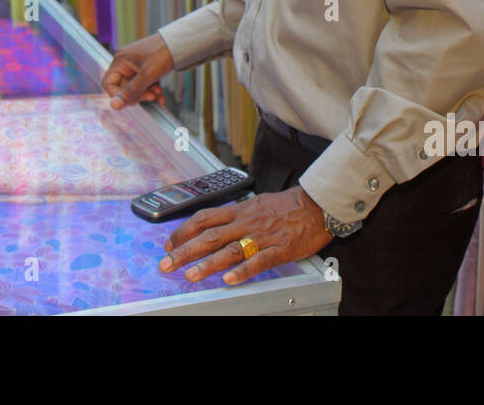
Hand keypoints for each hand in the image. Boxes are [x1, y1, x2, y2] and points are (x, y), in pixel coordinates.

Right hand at [101, 32, 174, 108]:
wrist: (180, 44)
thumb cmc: (162, 53)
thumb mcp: (147, 75)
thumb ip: (131, 91)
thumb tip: (114, 105)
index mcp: (120, 61)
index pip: (108, 83)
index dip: (118, 95)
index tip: (132, 100)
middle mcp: (125, 63)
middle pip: (123, 87)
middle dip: (137, 95)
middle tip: (151, 96)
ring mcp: (135, 66)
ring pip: (135, 88)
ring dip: (147, 94)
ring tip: (158, 94)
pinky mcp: (145, 69)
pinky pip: (144, 84)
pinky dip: (152, 90)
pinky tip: (161, 94)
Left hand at [159, 186, 332, 285]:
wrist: (316, 205)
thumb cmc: (286, 206)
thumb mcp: (255, 204)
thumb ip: (235, 216)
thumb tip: (213, 226)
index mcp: (239, 211)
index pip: (204, 218)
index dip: (183, 231)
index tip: (169, 244)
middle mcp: (246, 223)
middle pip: (210, 236)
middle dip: (185, 251)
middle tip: (167, 264)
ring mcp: (262, 236)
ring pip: (230, 250)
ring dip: (208, 264)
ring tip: (191, 275)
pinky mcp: (280, 249)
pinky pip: (259, 261)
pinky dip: (243, 271)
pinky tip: (229, 280)